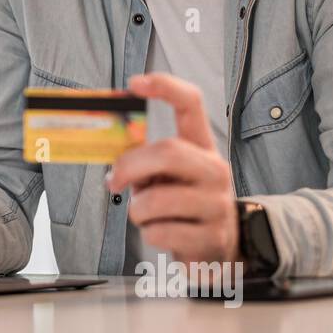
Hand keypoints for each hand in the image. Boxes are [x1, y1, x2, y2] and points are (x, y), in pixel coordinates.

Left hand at [105, 73, 239, 264]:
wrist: (220, 249)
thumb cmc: (183, 204)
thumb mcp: (170, 176)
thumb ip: (146, 161)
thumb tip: (113, 160)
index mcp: (202, 147)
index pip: (191, 105)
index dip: (164, 87)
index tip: (134, 83)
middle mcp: (214, 170)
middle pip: (168, 152)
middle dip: (130, 166)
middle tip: (113, 181)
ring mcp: (217, 205)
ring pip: (157, 199)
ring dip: (138, 210)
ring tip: (147, 215)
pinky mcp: (211, 238)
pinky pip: (160, 232)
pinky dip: (149, 234)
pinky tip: (163, 233)